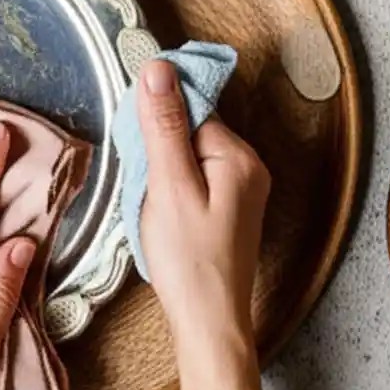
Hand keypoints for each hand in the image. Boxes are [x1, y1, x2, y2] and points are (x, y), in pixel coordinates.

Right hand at [135, 60, 269, 347]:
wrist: (208, 321)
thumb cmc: (189, 260)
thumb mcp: (169, 186)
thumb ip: (163, 127)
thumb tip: (159, 68)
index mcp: (240, 156)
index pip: (192, 110)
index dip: (157, 125)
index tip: (140, 154)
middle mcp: (249, 167)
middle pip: (191, 131)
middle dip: (159, 152)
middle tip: (147, 191)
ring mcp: (241, 190)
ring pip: (188, 158)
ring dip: (161, 175)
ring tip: (155, 210)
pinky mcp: (228, 211)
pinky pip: (193, 181)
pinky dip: (170, 192)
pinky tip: (163, 219)